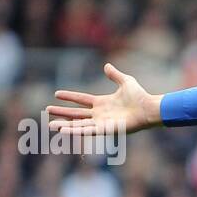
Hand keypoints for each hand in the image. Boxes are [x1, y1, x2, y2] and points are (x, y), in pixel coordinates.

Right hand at [47, 63, 162, 135]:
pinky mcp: (105, 129)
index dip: (69, 97)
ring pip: (79, 124)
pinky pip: (87, 131)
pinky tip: (64, 130)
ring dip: (65, 125)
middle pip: (76, 113)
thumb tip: (107, 66)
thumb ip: (115, 75)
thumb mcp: (125, 82)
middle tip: (47, 110)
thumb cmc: (140, 97)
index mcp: (102, 102)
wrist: (148, 108)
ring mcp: (102, 122)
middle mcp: (100, 114)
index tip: (56, 94)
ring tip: (51, 125)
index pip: (81, 99)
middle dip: (62, 113)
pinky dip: (75, 131)